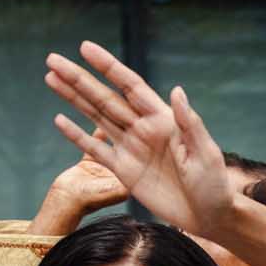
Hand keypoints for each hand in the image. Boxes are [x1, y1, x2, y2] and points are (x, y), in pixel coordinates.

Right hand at [46, 42, 236, 240]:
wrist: (210, 217)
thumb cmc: (215, 184)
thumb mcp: (206, 152)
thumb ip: (189, 123)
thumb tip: (176, 90)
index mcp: (163, 119)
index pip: (130, 86)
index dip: (108, 67)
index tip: (85, 48)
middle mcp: (144, 129)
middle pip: (105, 97)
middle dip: (79, 78)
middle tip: (52, 59)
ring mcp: (132, 148)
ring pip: (96, 117)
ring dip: (73, 98)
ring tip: (50, 78)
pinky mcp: (125, 171)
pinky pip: (96, 151)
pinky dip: (77, 136)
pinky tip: (59, 120)